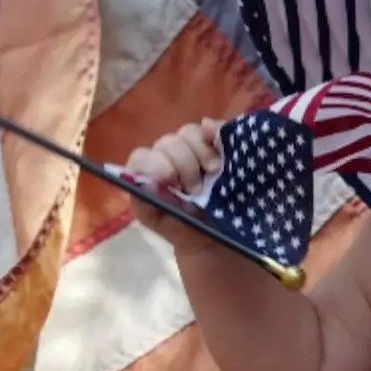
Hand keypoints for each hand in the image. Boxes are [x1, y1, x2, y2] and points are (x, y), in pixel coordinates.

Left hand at [125, 118, 220, 251]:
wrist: (228, 242)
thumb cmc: (194, 235)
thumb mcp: (170, 230)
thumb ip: (151, 206)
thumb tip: (146, 181)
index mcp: (150, 179)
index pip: (142, 158)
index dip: (155, 164)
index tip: (171, 179)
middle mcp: (169, 160)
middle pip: (168, 142)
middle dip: (183, 163)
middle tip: (196, 189)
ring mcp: (195, 151)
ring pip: (189, 133)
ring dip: (201, 151)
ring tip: (214, 172)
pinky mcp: (220, 146)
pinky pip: (214, 128)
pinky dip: (215, 129)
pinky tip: (219, 139)